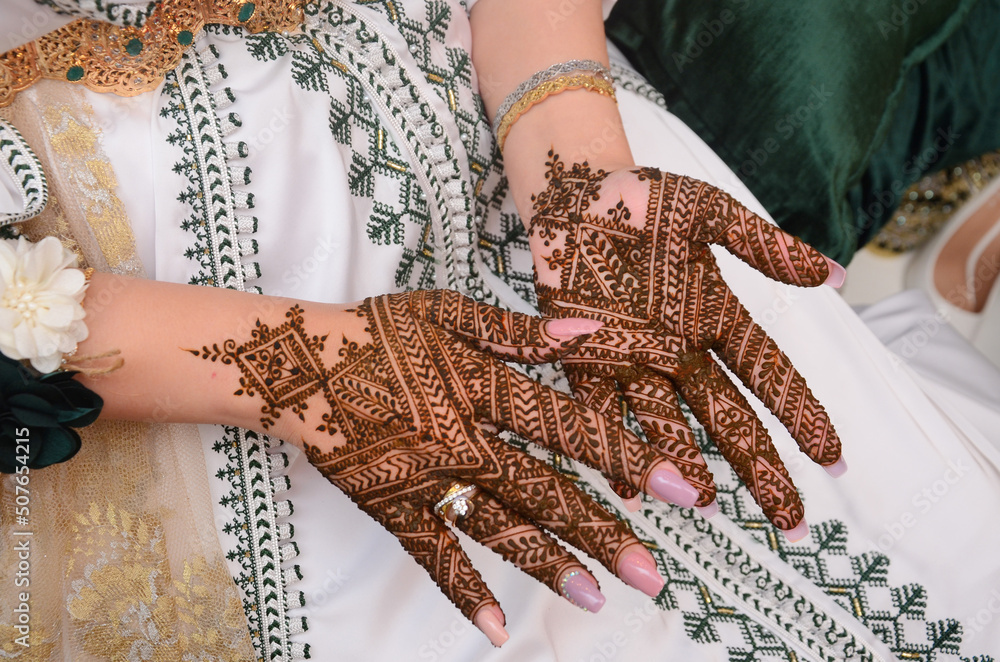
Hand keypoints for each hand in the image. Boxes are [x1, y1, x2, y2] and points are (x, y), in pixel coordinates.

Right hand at [187, 290, 699, 642]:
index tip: (681, 488)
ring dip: (548, 565)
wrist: (298, 364)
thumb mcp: (450, 311)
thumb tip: (591, 330)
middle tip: (654, 576)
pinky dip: (461, 590)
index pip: (569, 425)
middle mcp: (461, 438)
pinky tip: (496, 628)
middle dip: (602, 533)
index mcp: (482, 385)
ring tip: (598, 600)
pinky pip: (429, 554)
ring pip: (496, 527)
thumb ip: (521, 330)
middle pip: (542, 490)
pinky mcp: (391, 506)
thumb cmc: (380, 331)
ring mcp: (425, 478)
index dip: (627, 456)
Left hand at [529, 153, 844, 533]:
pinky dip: (614, 444)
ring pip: (667, 421)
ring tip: (710, 504)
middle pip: (727, 414)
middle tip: (791, 518)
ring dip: (686, 463)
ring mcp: (631, 357)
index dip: (800, 412)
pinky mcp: (583, 357)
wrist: (572, 193)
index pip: (767, 371)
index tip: (834, 456)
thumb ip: (762, 245)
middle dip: (759, 465)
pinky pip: (601, 408)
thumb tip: (834, 277)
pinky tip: (631, 485)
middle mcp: (678, 348)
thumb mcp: (707, 213)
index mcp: (714, 314)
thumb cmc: (642, 200)